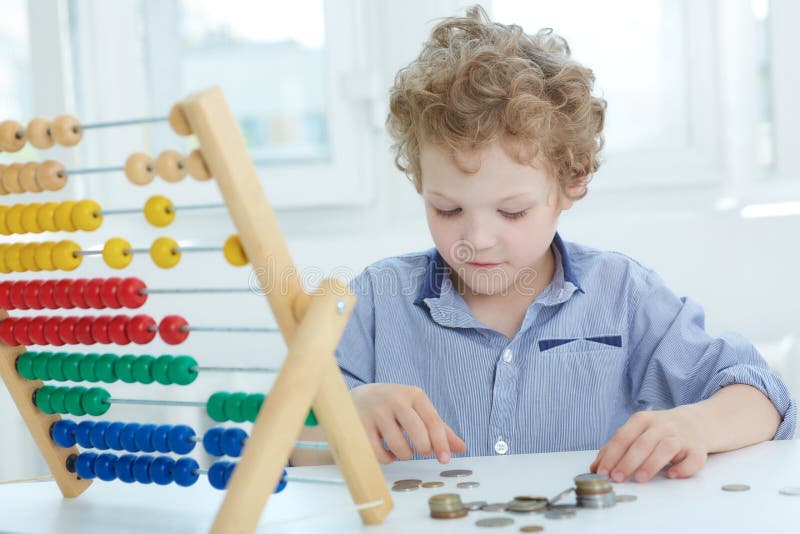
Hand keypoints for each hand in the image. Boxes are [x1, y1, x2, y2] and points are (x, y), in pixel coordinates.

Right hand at [351, 383, 466, 463]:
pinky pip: (380, 454)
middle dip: (423, 449)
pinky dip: (388, 459)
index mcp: (414, 395)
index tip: (445, 460)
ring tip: (402, 449)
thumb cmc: (395, 407)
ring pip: (399, 447)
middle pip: (418, 434)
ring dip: (404, 455)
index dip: (441, 443)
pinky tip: (387, 451)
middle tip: (421, 450)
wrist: (358, 397)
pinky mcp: (361, 425)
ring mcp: (377, 412)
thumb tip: (461, 448)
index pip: (433, 422)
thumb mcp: (417, 410)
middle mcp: (395, 400)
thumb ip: (439, 429)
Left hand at [589, 407, 707, 481]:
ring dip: (651, 464)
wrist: (696, 422)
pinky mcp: (698, 449)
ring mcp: (681, 436)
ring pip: (665, 448)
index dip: (611, 455)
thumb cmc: (659, 431)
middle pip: (642, 443)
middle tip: (617, 478)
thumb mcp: (636, 432)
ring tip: (639, 478)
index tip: (602, 471)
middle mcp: (661, 425)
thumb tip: (595, 468)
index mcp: (642, 420)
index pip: (623, 437)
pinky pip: (693, 458)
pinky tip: (672, 475)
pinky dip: (683, 468)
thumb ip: (616, 448)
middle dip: (627, 461)